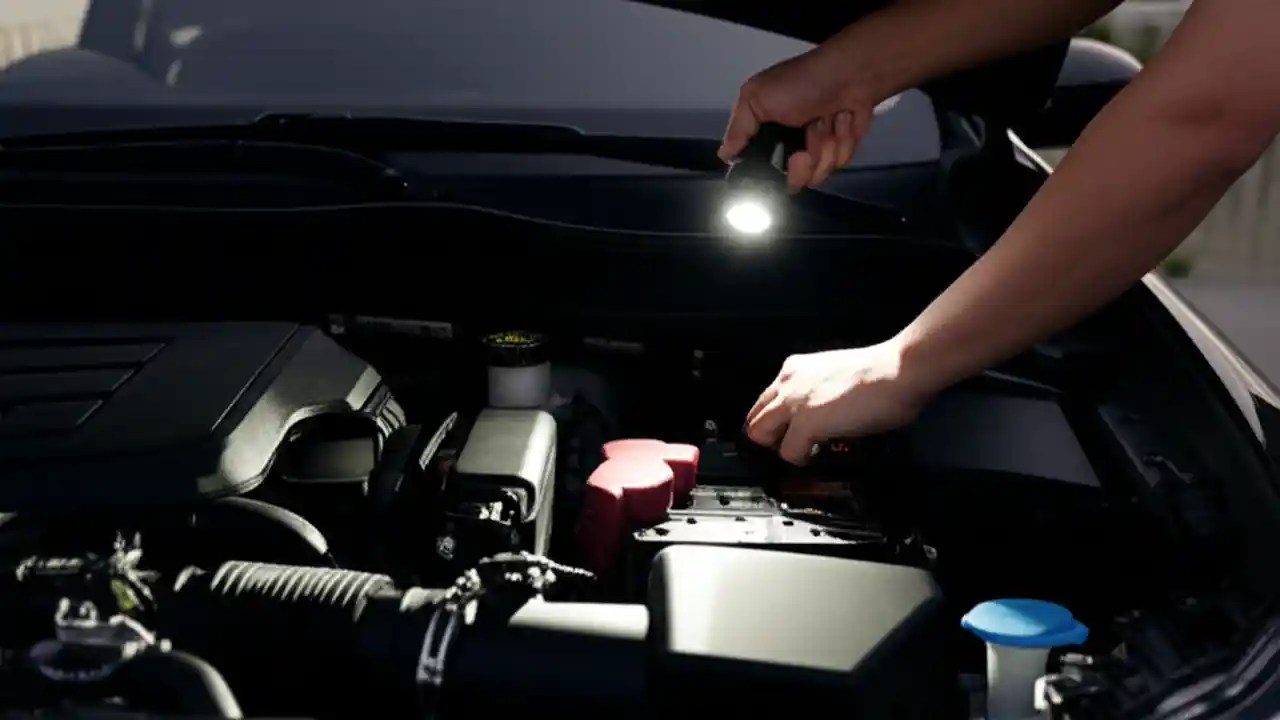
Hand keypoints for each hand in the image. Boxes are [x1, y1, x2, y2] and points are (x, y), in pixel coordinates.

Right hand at [718, 44, 877, 190]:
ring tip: (827, 122)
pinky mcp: (841, 146)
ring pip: (818, 172)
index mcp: (767, 130)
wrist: (850, 74)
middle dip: (801, 167)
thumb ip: (738, 129)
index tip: (777, 165)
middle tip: (805, 153)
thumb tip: (723, 155)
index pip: (761, 166)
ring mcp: (817, 145)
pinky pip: (838, 162)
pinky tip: (842, 120)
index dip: (767, 172)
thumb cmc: (800, 84)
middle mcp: (790, 141)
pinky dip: (842, 142)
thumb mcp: (757, 98)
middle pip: (791, 177)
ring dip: (824, 148)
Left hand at [745, 341, 927, 465]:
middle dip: (770, 437)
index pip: (766, 400)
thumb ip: (817, 391)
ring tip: (805, 451)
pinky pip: (788, 453)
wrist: (897, 370)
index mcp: (795, 368)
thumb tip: (820, 413)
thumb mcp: (835, 375)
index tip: (790, 431)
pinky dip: (802, 460)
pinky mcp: (805, 423)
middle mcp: (787, 382)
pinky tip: (820, 455)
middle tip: (794, 446)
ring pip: (759, 434)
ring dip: (780, 448)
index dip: (776, 421)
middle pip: (755, 418)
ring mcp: (793, 403)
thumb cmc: (882, 373)